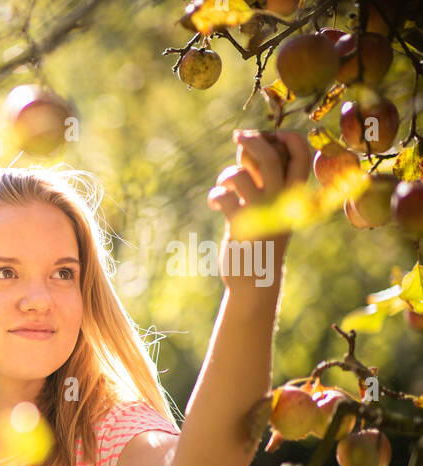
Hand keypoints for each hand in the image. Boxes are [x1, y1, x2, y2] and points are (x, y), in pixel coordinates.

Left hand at [208, 129, 310, 289]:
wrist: (256, 280)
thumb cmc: (261, 236)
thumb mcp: (269, 204)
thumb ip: (263, 177)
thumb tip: (248, 145)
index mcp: (295, 194)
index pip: (302, 154)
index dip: (286, 137)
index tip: (268, 134)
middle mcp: (282, 201)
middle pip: (270, 158)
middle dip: (252, 141)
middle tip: (238, 136)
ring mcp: (261, 214)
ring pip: (240, 177)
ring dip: (226, 174)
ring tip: (224, 184)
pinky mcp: (240, 227)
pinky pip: (223, 196)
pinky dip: (215, 195)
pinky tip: (215, 203)